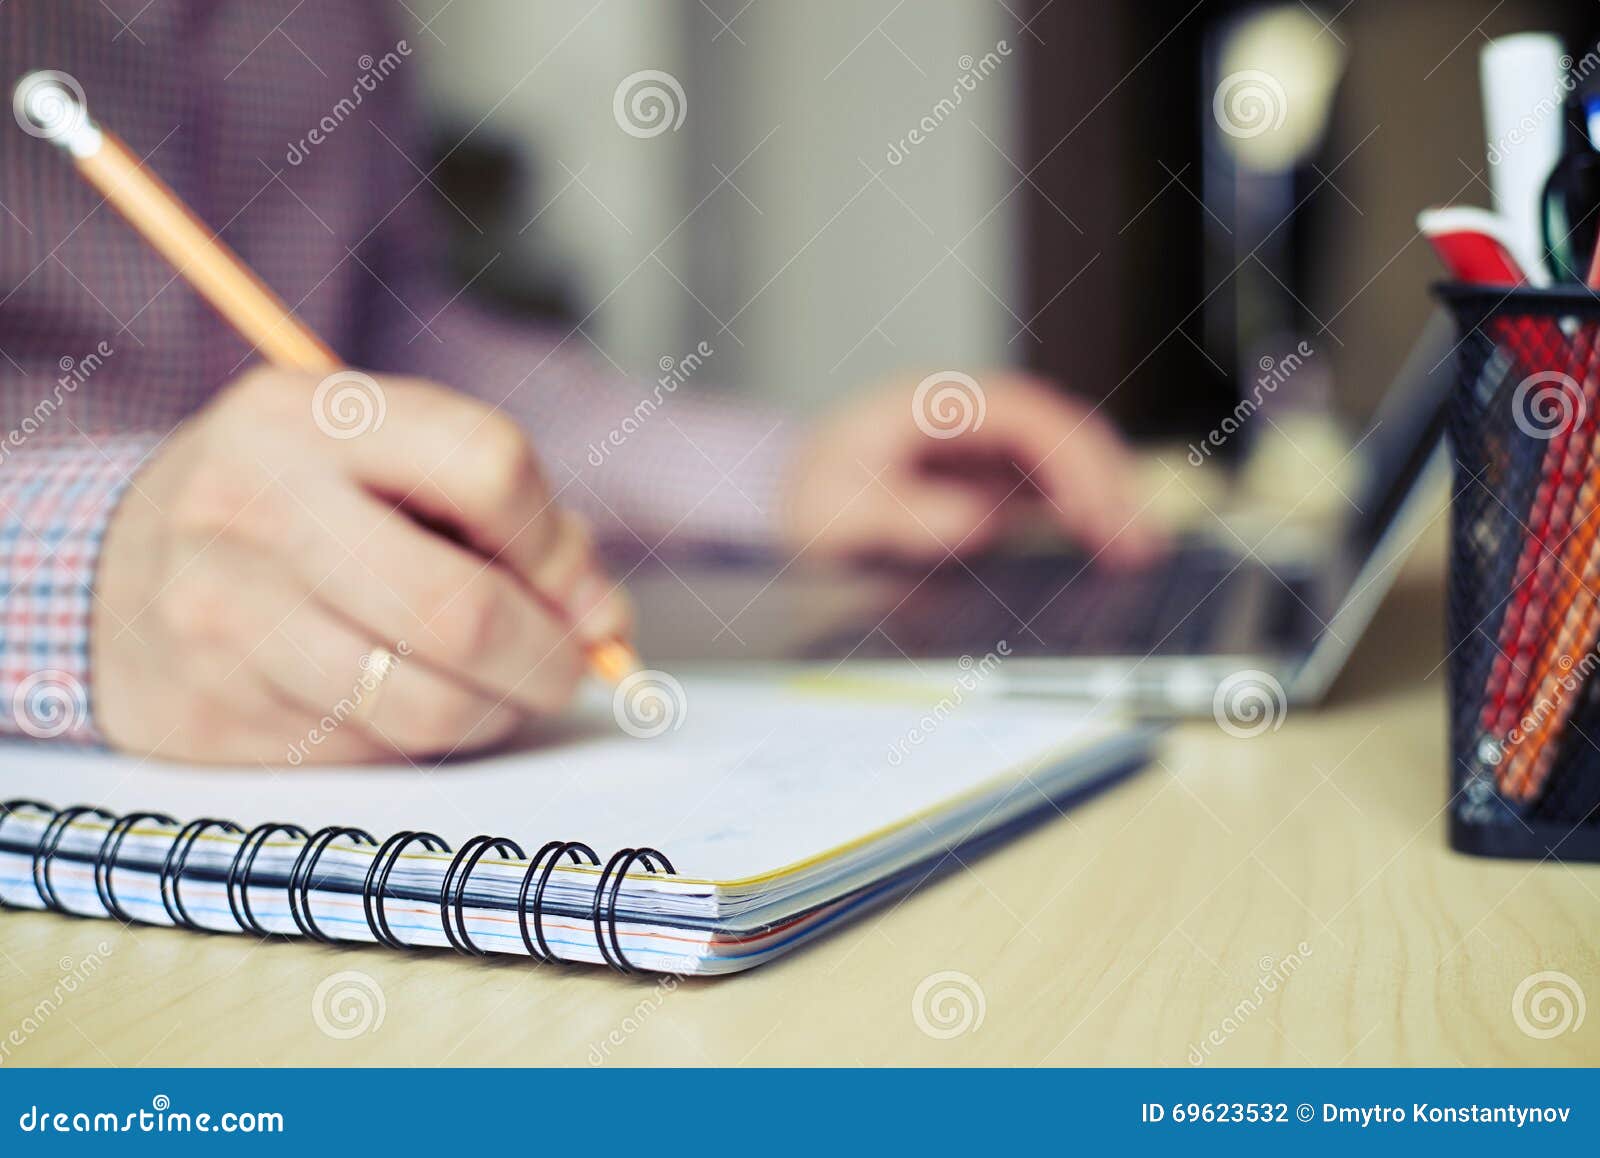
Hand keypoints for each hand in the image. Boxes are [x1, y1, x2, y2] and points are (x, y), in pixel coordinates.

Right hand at [91, 367, 629, 763]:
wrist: (109, 572)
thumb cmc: (296, 509)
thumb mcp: (381, 461)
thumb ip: (503, 517)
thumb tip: (600, 618)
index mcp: (311, 415)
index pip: (488, 466)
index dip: (559, 546)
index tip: (580, 590)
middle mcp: (254, 505)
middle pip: (460, 609)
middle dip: (548, 657)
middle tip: (568, 670)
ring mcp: (222, 615)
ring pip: (426, 704)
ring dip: (498, 712)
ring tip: (499, 690)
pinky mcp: (215, 712)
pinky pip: (373, 750)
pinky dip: (423, 739)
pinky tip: (408, 702)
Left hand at [780, 370, 1160, 563]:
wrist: (787, 499)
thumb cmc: (807, 498)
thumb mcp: (836, 514)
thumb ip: (902, 516)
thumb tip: (978, 521)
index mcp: (933, 404)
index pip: (1025, 416)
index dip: (1070, 459)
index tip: (1096, 511)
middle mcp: (968, 413)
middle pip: (1059, 430)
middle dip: (1106, 482)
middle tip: (1138, 544)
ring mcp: (981, 441)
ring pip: (1064, 456)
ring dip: (1104, 497)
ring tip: (1138, 552)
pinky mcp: (988, 473)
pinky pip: (1049, 483)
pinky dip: (1083, 510)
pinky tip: (1106, 547)